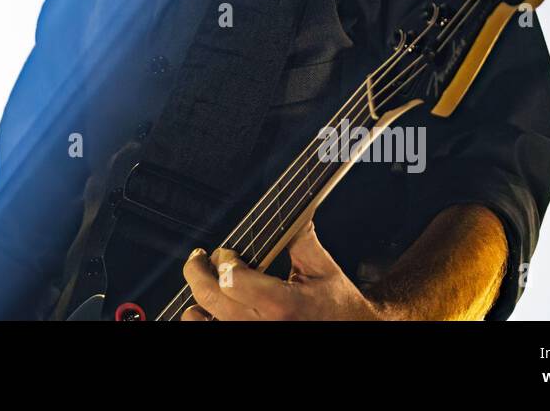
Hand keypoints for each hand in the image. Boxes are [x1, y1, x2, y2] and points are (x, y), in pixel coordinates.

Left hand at [180, 222, 384, 320]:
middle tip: (199, 258)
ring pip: (201, 322)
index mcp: (283, 304)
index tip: (228, 252)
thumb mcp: (322, 268)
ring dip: (196, 301)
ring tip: (205, 285)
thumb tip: (291, 206)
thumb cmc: (338, 306)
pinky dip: (205, 319)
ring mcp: (254, 337)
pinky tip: (211, 310)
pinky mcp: (250, 342)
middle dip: (197, 271)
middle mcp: (264, 326)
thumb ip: (301, 236)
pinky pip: (208, 334)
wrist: (354, 332)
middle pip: (210, 297)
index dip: (224, 260)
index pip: (233, 280)